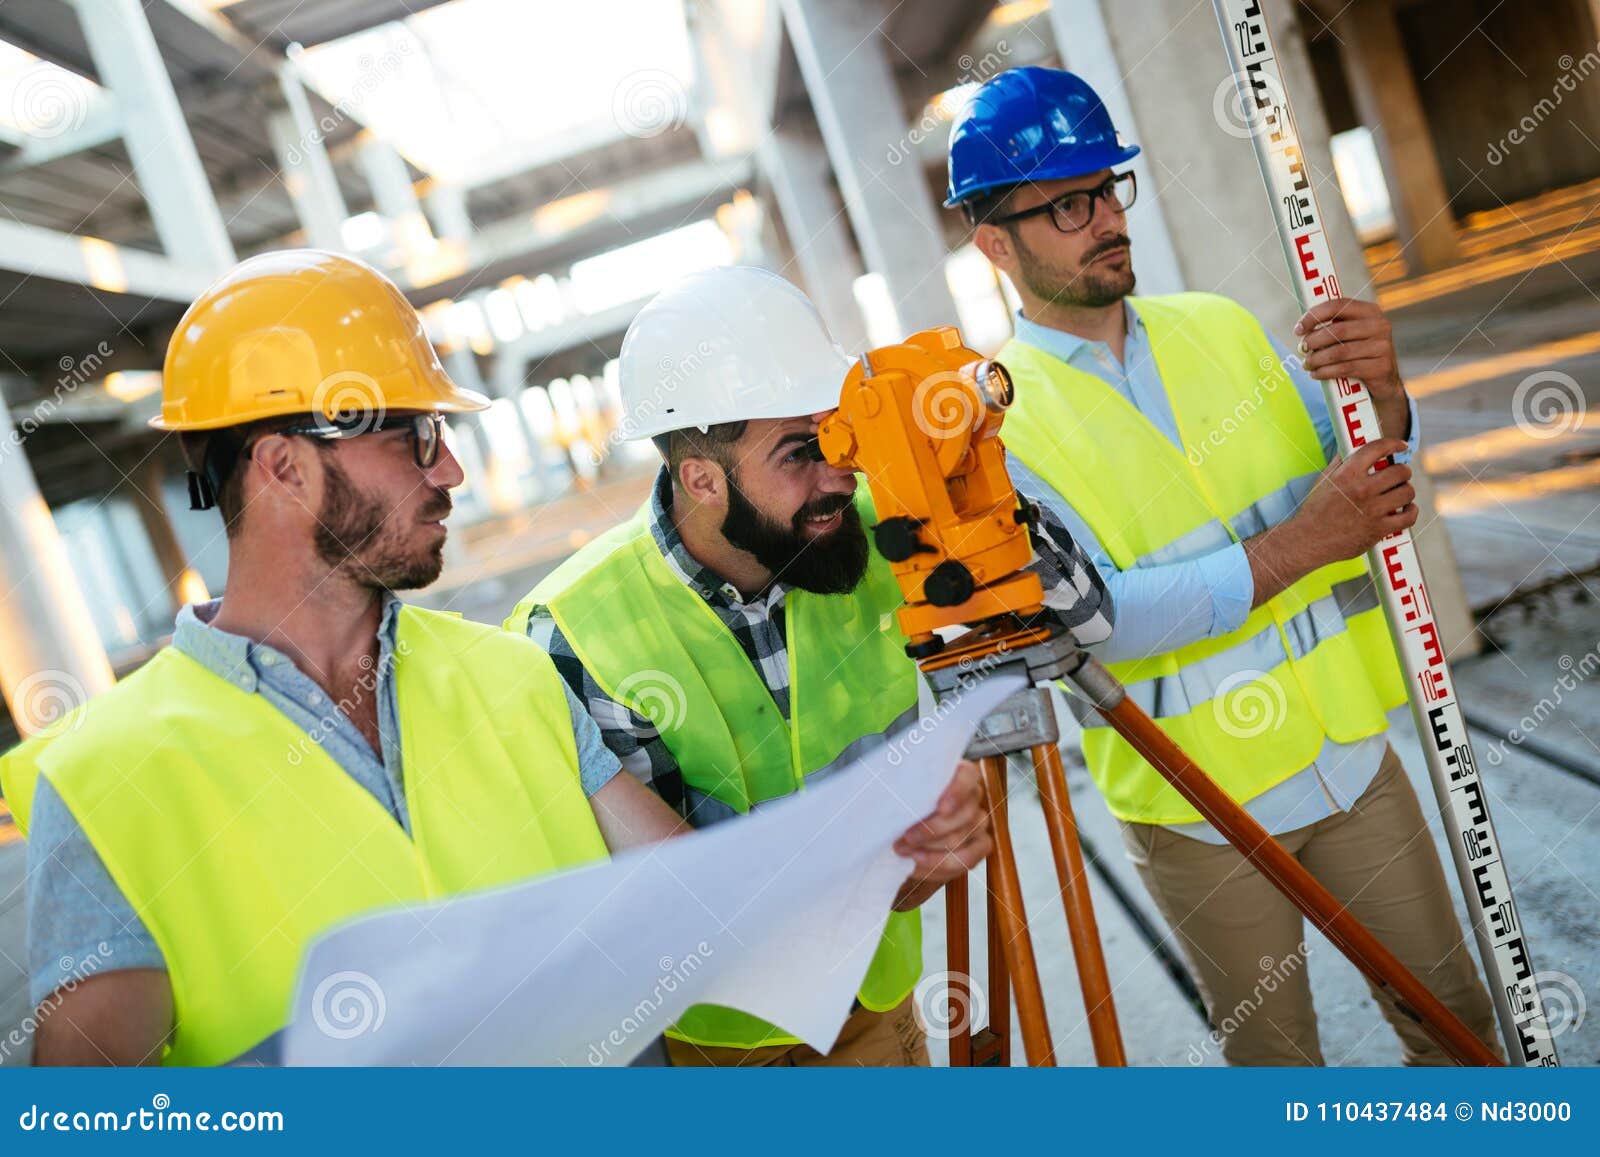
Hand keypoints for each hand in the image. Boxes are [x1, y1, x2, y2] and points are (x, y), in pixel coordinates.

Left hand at [891, 759, 992, 910]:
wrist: (904, 834)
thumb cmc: (903, 808)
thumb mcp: (901, 794)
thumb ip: (906, 791)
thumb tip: (894, 793)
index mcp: (959, 775)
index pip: (968, 776)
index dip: (957, 791)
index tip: (940, 807)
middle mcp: (973, 797)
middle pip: (964, 814)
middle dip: (931, 830)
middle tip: (906, 836)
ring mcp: (979, 822)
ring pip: (961, 838)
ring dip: (930, 848)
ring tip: (904, 849)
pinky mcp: (981, 846)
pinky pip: (968, 859)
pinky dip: (941, 864)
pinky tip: (919, 860)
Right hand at [1244, 439, 1415, 606]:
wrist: (1307, 540)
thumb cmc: (1315, 510)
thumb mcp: (1324, 480)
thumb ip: (1340, 462)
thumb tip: (1353, 448)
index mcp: (1347, 474)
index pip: (1378, 448)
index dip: (1393, 444)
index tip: (1401, 447)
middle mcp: (1362, 489)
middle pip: (1400, 471)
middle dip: (1402, 471)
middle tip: (1399, 475)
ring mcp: (1372, 510)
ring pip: (1407, 492)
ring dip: (1406, 491)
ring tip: (1400, 493)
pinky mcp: (1378, 529)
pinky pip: (1408, 516)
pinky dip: (1411, 511)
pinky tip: (1405, 509)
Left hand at [1295, 298, 1408, 440]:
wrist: (1385, 380)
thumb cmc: (1360, 353)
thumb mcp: (1351, 335)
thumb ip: (1332, 327)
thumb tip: (1302, 329)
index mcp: (1370, 311)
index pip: (1338, 306)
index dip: (1314, 316)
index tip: (1298, 329)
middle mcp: (1379, 325)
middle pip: (1337, 330)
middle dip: (1314, 340)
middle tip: (1302, 349)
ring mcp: (1382, 346)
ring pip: (1339, 352)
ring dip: (1317, 359)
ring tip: (1307, 364)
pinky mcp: (1380, 367)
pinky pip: (1345, 369)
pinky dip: (1326, 372)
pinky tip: (1316, 373)